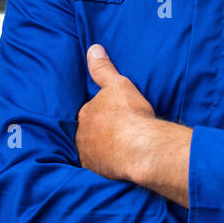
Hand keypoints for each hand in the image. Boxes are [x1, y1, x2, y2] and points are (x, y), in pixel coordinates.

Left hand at [76, 44, 158, 182]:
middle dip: (99, 132)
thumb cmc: (130, 115)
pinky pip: (101, 168)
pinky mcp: (98, 173)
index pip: (90, 111)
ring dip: (102, 149)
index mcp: (86, 114)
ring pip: (93, 150)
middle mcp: (82, 136)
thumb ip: (103, 69)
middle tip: (117, 133)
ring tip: (118, 150)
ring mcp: (89, 156)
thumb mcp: (118, 85)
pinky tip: (118, 165)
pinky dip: (107, 165)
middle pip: (89, 132)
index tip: (114, 116)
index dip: (102, 113)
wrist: (141, 149)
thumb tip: (93, 49)